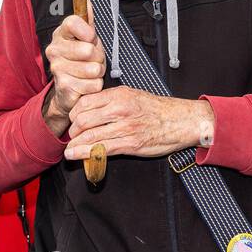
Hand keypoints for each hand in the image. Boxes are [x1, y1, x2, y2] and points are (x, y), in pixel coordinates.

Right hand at [43, 12, 106, 137]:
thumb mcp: (86, 39)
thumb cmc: (80, 61)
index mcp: (60, 34)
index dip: (87, 31)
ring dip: (98, 72)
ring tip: (90, 72)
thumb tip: (87, 1)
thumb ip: (88, 21)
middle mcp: (54, 50)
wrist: (68, 90)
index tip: (91, 38)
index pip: (72, 22)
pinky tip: (86, 84)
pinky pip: (94, 84)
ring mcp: (57, 69)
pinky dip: (95, 86)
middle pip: (89, 49)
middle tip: (93, 60)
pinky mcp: (64, 87)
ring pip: (94, 68)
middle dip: (99, 57)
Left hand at [63, 87, 213, 160]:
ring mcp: (125, 127)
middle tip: (71, 136)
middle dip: (73, 131)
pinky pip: (102, 149)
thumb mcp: (133, 95)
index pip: (84, 102)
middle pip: (83, 120)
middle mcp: (120, 109)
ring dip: (75, 145)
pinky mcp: (130, 144)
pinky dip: (85, 154)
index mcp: (119, 95)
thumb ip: (112, 101)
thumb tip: (91, 109)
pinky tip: (77, 155)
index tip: (72, 120)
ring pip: (90, 136)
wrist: (181, 120)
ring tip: (69, 150)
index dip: (73, 113)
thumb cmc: (159, 109)